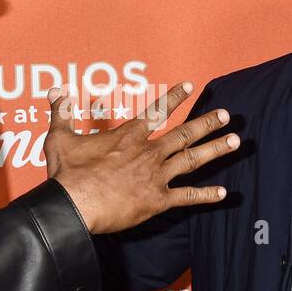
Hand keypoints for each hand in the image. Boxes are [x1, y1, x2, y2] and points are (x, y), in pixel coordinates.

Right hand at [42, 81, 237, 235]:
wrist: (74, 204)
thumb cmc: (68, 173)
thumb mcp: (60, 138)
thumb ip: (61, 112)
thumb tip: (55, 92)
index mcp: (129, 136)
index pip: (157, 111)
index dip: (174, 97)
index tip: (190, 86)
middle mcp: (148, 152)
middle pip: (185, 134)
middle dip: (207, 123)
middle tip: (227, 116)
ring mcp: (156, 176)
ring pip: (192, 159)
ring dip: (215, 150)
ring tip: (235, 142)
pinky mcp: (157, 200)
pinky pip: (187, 197)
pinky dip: (206, 195)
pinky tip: (223, 193)